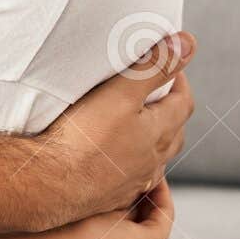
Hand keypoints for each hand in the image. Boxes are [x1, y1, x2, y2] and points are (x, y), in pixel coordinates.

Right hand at [35, 33, 194, 228]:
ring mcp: (134, 180)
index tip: (167, 67)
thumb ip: (154, 67)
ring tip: (138, 123)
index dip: (179, 80)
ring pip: (156, 157)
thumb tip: (188, 43)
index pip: (183, 102)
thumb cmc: (83, 138)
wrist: (51, 184)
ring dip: (153, 138)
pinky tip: (119, 158)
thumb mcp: (121, 92)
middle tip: (155, 91)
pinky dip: (133, 162)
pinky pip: (134, 176)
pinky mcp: (113, 195)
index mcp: (160, 132)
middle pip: (174, 131)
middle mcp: (153, 160)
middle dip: (169, 108)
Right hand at [55, 181, 174, 238]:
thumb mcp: (113, 204)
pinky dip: (125, 223)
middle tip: (139, 174)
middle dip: (147, 198)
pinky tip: (110, 206)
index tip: (152, 169)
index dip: (160, 187)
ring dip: (135, 210)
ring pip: (140, 231)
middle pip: (154, 221)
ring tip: (124, 187)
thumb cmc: (81, 228)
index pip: (166, 210)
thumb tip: (141, 183)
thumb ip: (133, 194)